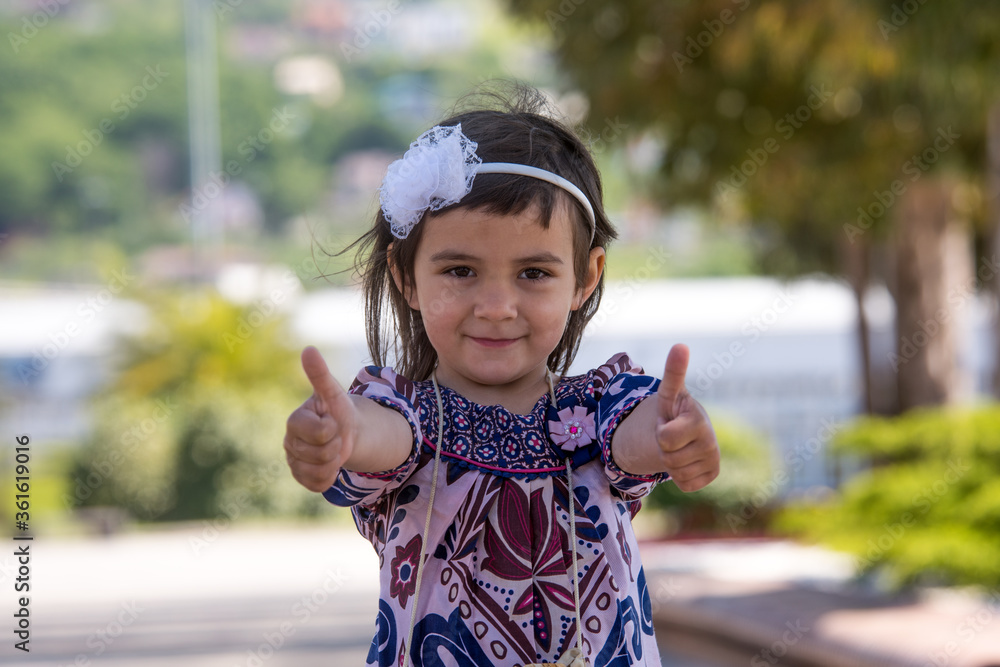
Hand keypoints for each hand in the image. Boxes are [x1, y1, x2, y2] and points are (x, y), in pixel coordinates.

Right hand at [284, 346, 359, 491]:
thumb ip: (320, 375)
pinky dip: (329, 477)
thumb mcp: (333, 393)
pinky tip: (329, 465)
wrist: (346, 432)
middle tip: (334, 436)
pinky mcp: (300, 477)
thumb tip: (308, 349)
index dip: (332, 428)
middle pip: (320, 454)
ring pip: (318, 471)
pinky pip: (316, 485)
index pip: (319, 432)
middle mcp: (288, 441)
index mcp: (295, 421)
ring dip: (334, 462)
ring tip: (332, 450)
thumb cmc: (338, 410)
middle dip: (335, 446)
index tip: (332, 421)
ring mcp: (293, 461)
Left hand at [655, 344, 719, 491]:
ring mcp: (714, 460)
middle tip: (672, 436)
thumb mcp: (670, 393)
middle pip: (667, 457)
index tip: (672, 419)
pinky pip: (685, 484)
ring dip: (671, 462)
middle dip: (664, 448)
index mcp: (698, 420)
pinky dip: (681, 476)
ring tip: (679, 446)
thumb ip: (673, 372)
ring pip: (675, 472)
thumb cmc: (676, 411)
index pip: (664, 438)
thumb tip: (680, 345)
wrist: (690, 431)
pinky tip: (687, 461)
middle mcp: (711, 441)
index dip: (661, 430)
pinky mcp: (713, 475)